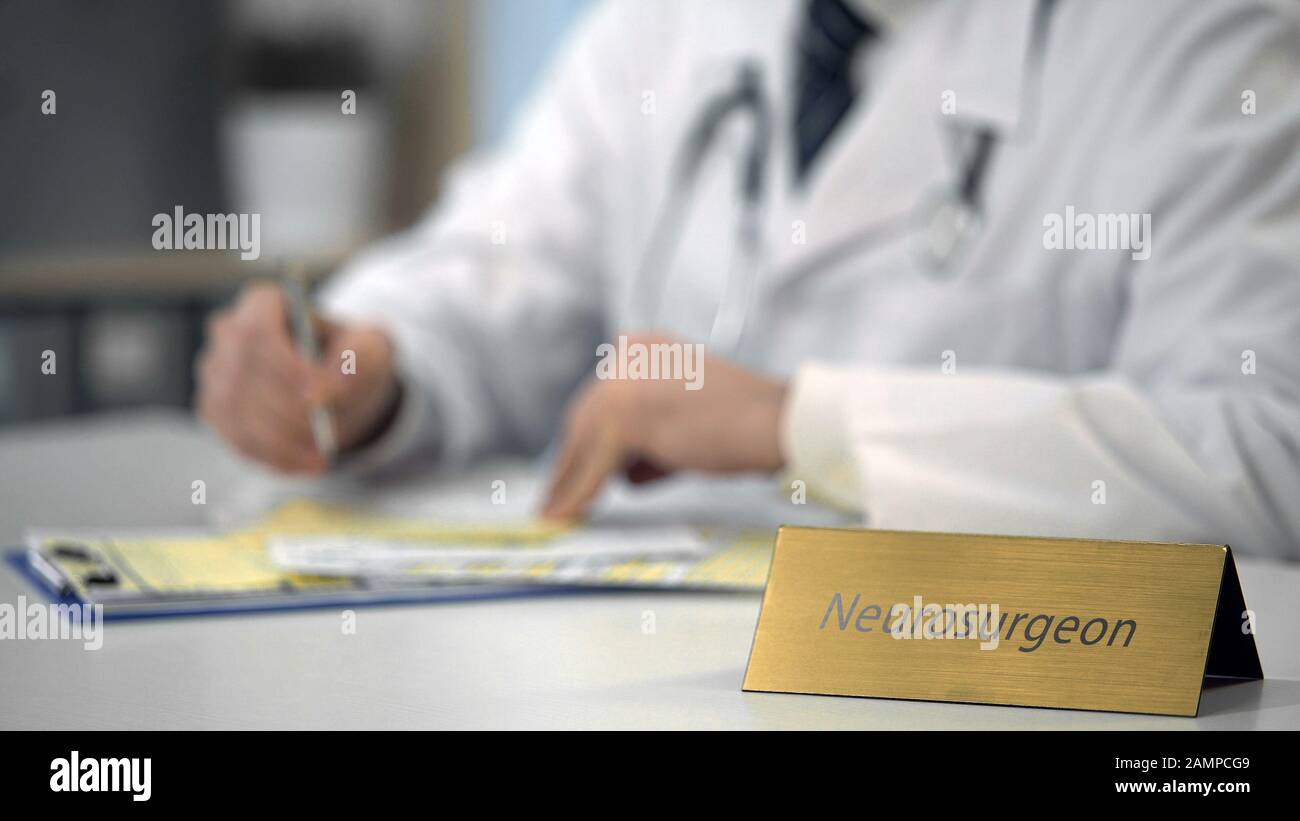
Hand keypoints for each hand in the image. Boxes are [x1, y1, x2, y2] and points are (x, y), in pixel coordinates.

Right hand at [196, 283, 401, 472]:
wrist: (338, 382)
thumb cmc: (350, 355)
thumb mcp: (368, 348)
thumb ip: (353, 362)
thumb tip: (318, 398)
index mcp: (262, 303)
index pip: (255, 332)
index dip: (283, 369)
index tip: (317, 401)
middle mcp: (228, 332)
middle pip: (243, 376)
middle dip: (286, 413)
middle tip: (325, 436)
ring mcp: (215, 372)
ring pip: (235, 412)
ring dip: (280, 442)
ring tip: (320, 457)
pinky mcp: (215, 409)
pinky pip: (234, 438)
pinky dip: (271, 457)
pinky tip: (303, 464)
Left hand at [541, 331, 787, 518]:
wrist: (777, 422)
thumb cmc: (742, 425)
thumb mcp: (680, 416)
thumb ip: (646, 429)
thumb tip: (613, 468)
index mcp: (641, 345)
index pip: (598, 401)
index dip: (579, 442)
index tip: (562, 470)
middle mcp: (626, 354)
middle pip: (584, 419)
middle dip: (567, 464)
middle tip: (550, 500)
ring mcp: (625, 382)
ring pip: (585, 444)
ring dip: (570, 485)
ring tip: (555, 515)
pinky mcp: (628, 416)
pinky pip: (596, 466)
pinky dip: (580, 495)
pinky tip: (565, 517)